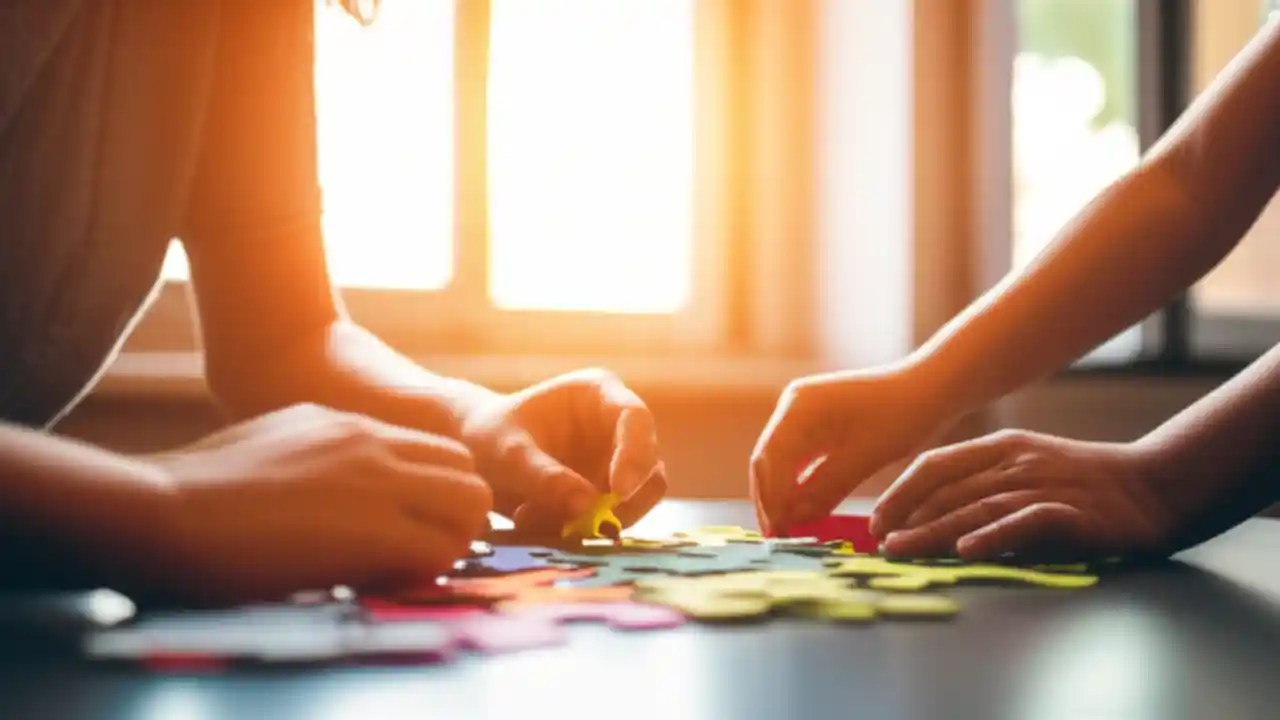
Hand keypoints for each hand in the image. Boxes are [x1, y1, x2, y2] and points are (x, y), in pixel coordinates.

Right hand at [150, 403, 490, 603]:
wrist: (165, 508)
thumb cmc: (195, 487)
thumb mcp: (271, 444)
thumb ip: (317, 457)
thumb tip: (330, 484)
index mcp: (349, 424)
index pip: (438, 451)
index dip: (438, 494)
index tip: (415, 525)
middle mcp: (376, 444)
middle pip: (469, 474)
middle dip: (459, 518)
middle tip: (421, 551)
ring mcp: (379, 482)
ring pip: (471, 507)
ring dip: (449, 544)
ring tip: (401, 569)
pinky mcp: (374, 528)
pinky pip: (439, 550)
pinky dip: (425, 572)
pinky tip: (380, 582)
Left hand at [461, 369, 665, 532]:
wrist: (474, 457)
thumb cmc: (488, 437)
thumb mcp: (506, 454)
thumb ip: (543, 476)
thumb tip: (587, 504)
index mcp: (597, 394)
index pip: (637, 419)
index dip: (636, 454)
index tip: (617, 491)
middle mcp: (616, 427)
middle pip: (648, 466)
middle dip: (618, 501)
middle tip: (575, 523)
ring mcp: (615, 462)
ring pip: (635, 500)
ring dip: (594, 520)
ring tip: (532, 518)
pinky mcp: (606, 493)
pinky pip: (612, 519)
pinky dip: (578, 529)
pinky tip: (532, 520)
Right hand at [751, 363, 954, 534]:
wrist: (929, 387)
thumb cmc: (902, 417)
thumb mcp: (864, 458)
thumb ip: (823, 489)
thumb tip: (790, 519)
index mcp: (799, 408)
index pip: (770, 462)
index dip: (770, 501)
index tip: (777, 534)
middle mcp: (793, 406)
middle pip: (766, 460)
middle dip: (769, 500)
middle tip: (775, 537)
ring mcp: (802, 412)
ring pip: (779, 461)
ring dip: (780, 494)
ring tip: (785, 529)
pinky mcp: (816, 422)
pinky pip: (797, 457)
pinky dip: (797, 483)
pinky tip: (801, 508)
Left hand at [871, 430, 1178, 560]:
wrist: (1154, 486)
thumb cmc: (1082, 483)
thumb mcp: (1026, 469)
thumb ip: (982, 485)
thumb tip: (928, 515)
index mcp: (999, 448)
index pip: (935, 465)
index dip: (900, 492)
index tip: (875, 520)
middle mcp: (1014, 463)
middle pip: (948, 492)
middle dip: (907, 518)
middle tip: (877, 542)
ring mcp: (1042, 486)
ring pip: (976, 508)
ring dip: (934, 531)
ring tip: (901, 550)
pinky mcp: (1070, 514)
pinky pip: (1024, 524)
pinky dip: (993, 537)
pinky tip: (966, 550)